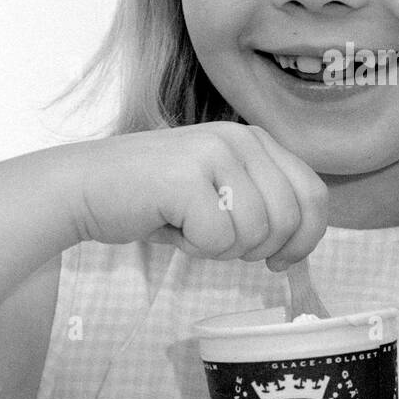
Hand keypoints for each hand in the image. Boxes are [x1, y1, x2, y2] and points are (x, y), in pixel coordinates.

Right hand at [69, 123, 326, 267]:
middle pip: (290, 219)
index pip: (314, 194)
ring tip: (188, 227)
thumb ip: (263, 201)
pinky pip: (218, 240)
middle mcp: (241, 138)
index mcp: (256, 139)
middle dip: (259, 249)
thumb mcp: (221, 189)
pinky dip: (194, 248)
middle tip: (219, 245)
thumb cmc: (155, 198)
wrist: (84, 186)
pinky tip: (170, 227)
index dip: (306, 238)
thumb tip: (303, 241)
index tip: (280, 260)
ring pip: (255, 233)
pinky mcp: (187, 177)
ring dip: (221, 248)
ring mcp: (214, 154)